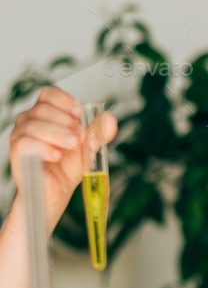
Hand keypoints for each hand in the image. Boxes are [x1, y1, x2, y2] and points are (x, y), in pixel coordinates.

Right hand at [9, 86, 117, 230]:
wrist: (56, 193)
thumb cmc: (66, 168)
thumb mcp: (88, 149)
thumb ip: (98, 134)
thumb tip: (110, 120)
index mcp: (47, 115)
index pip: (48, 94)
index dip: (64, 100)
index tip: (79, 113)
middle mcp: (31, 122)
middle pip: (42, 108)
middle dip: (65, 121)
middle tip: (80, 136)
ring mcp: (21, 136)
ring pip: (33, 124)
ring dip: (57, 133)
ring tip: (72, 145)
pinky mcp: (17, 154)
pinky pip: (25, 143)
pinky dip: (43, 147)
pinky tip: (56, 154)